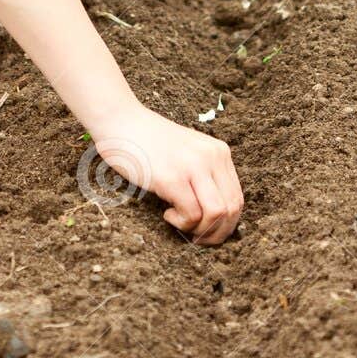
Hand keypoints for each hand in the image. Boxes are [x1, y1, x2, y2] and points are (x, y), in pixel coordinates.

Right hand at [91, 104, 243, 245]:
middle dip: (216, 232)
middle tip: (196, 237)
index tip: (208, 231)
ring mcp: (193, 166)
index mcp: (219, 151)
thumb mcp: (187, 153)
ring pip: (216, 214)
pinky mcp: (173, 177)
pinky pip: (192, 214)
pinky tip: (167, 213)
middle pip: (232, 208)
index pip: (237, 198)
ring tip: (179, 221)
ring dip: (200, 229)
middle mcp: (212, 156)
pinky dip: (182, 223)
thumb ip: (204, 175)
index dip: (226, 223)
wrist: (120, 120)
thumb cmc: (148, 142)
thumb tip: (216, 216)